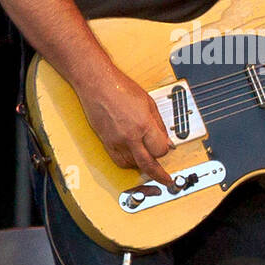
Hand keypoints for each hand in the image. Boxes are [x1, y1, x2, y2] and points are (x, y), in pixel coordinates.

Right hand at [76, 69, 175, 186]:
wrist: (97, 84)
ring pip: (132, 165)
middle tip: (166, 180)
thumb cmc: (120, 88)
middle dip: (159, 175)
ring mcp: (116, 141)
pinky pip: (119, 161)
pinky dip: (128, 163)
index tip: (167, 148)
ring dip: (142, 166)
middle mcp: (130, 136)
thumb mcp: (148, 103)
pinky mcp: (106, 142)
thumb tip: (166, 140)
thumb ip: (159, 124)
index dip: (166, 150)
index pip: (160, 150)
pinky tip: (133, 160)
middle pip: (148, 164)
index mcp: (143, 124)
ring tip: (147, 162)